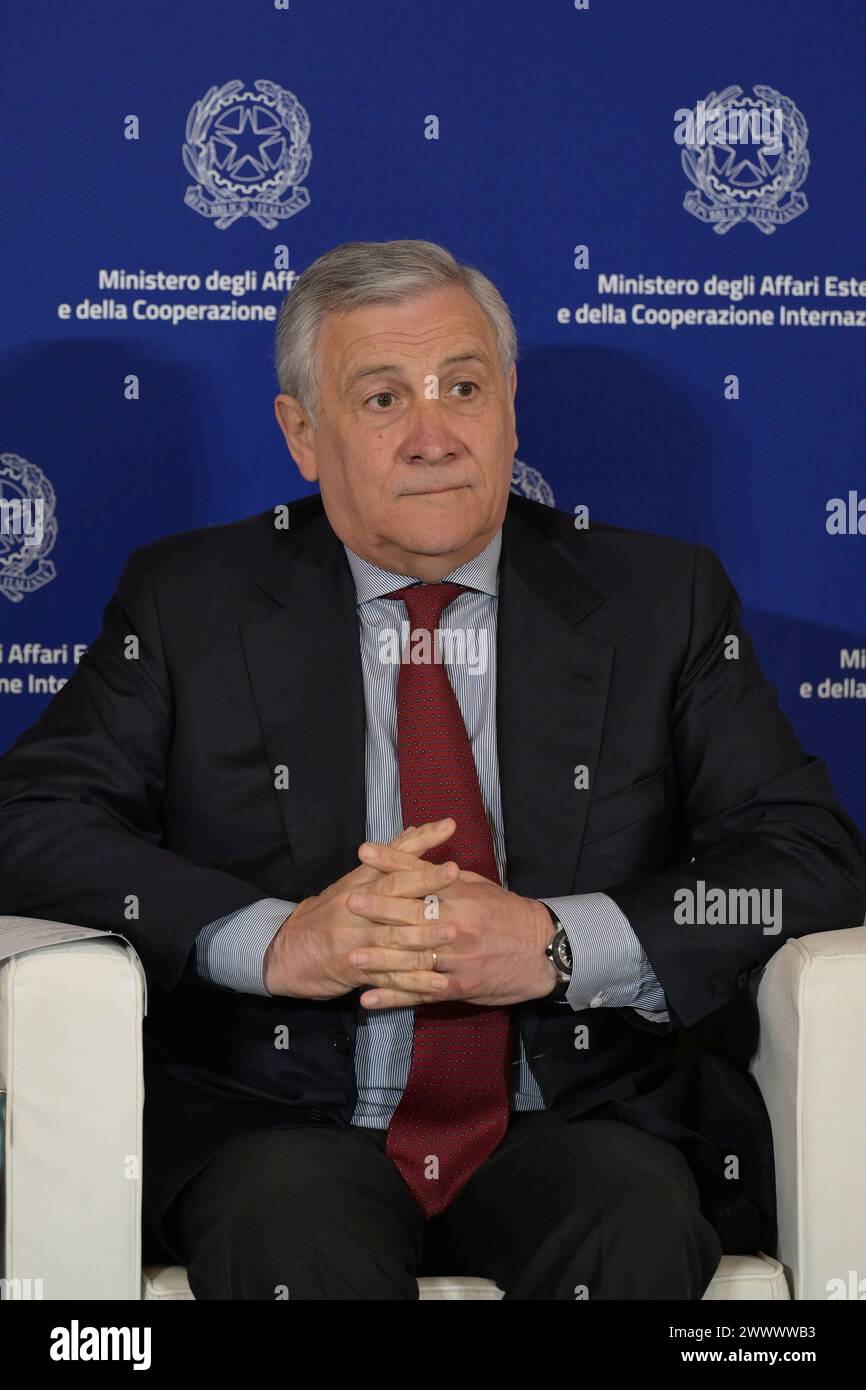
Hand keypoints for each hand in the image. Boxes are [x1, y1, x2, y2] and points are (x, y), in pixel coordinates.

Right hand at [263, 820, 459, 998]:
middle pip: (393, 894)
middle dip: (426, 885)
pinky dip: (414, 982)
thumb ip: (389, 858)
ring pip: (393, 936)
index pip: (392, 861)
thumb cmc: (327, 913)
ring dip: (425, 935)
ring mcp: (357, 942)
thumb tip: (417, 829)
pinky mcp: (357, 972)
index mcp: (360, 885)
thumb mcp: (353, 882)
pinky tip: (438, 984)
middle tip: (455, 877)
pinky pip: (389, 978)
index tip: (447, 830)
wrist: (287, 952)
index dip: (419, 846)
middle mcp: (358, 909)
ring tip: (453, 932)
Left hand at [348, 867, 557, 1008]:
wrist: (543, 951)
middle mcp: (458, 925)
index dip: (392, 864)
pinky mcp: (459, 987)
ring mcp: (458, 959)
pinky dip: (394, 997)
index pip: (422, 876)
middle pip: (413, 916)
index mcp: (462, 896)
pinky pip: (422, 994)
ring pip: (414, 959)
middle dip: (379, 910)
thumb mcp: (478, 886)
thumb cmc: (507, 914)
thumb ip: (444, 876)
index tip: (364, 853)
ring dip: (380, 959)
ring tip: (350, 957)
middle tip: (349, 903)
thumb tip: (416, 858)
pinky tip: (369, 999)